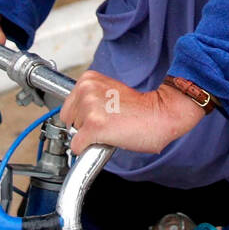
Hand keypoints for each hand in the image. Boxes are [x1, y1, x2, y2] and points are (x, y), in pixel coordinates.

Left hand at [58, 69, 208, 154]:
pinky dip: (88, 150)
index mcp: (88, 79)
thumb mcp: (109, 91)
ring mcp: (89, 108)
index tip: (98, 117)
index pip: (68, 105)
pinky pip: (77, 146)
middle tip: (106, 124)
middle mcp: (86, 90)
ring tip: (110, 130)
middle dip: (83, 126)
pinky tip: (106, 141)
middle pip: (68, 119)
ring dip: (89, 137)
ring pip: (73, 133)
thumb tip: (74, 115)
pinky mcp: (94, 126)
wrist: (161, 113)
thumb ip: (90, 97)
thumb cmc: (140, 107)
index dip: (82, 116)